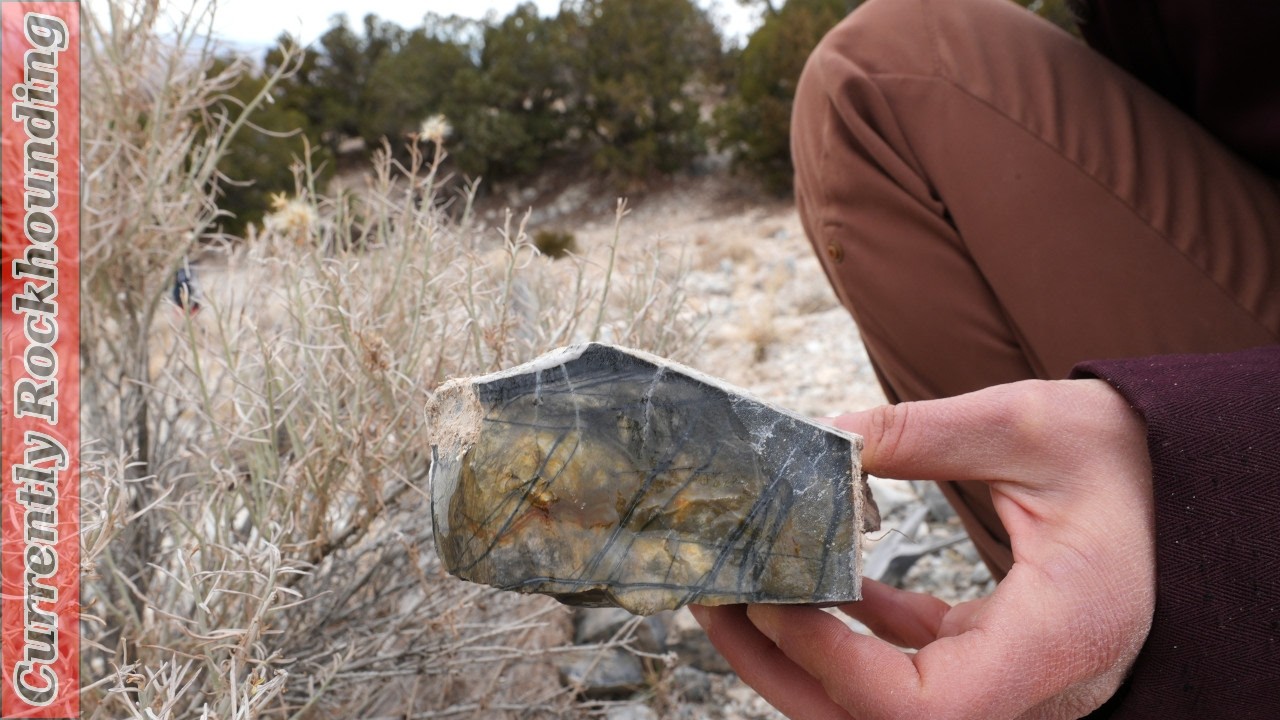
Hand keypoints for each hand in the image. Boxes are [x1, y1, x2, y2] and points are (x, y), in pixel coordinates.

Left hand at [691, 379, 1154, 719]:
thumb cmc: (1127, 459)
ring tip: (744, 593)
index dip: (835, 666)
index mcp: (1062, 635)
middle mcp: (1040, 682)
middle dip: (788, 673)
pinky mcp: (995, 660)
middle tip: (720, 606)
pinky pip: (909, 673)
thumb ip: (921, 433)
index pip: (926, 707)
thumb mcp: (1030, 423)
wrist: (1178, 487)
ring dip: (806, 659)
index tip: (778, 599)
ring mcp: (1016, 681)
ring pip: (887, 708)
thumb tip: (819, 437)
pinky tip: (820, 584)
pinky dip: (851, 638)